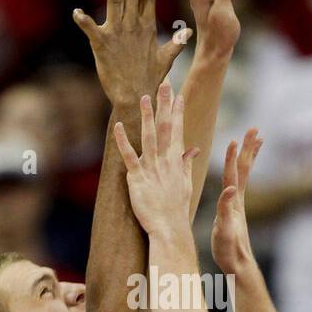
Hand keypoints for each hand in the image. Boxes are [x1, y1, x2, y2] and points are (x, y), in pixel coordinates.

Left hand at [73, 0, 189, 106]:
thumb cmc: (150, 79)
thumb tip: (189, 32)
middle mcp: (133, 25)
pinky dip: (82, 20)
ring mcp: (117, 32)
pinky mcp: (101, 43)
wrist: (136, 96)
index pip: (147, 0)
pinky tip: (76, 12)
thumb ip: (176, 43)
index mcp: (147, 27)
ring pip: (113, 0)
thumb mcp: (166, 59)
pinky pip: (90, 28)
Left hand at [114, 82, 198, 235]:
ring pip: (149, 138)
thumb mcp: (185, 183)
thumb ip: (186, 163)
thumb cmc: (176, 207)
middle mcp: (165, 161)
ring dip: (147, 116)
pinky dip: (123, 141)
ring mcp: (152, 168)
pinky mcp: (137, 178)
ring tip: (144, 97)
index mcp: (176, 161)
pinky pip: (129, 156)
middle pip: (165, 128)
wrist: (169, 227)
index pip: (178, 130)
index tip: (178, 94)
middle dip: (165, 105)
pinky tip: (119, 126)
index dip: (177, 112)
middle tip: (165, 84)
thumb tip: (192, 149)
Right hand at [211, 129, 261, 273]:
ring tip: (256, 139)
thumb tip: (229, 190)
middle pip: (245, 168)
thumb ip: (225, 210)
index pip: (233, 175)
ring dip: (249, 155)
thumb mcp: (223, 231)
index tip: (235, 139)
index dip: (233, 158)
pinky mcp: (235, 208)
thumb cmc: (229, 250)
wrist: (238, 264)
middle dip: (248, 147)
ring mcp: (238, 203)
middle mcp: (238, 199)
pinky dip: (242, 170)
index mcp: (233, 203)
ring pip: (245, 173)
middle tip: (254, 128)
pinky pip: (240, 182)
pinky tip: (241, 166)